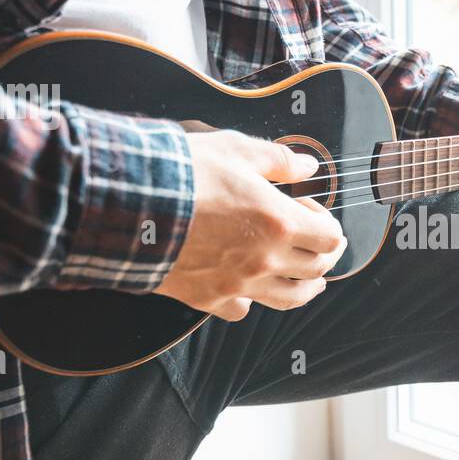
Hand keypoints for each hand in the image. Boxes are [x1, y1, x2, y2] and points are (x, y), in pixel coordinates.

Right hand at [155, 131, 346, 320]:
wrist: (128, 204)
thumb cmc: (182, 173)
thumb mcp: (235, 150)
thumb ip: (278, 160)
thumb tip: (307, 167)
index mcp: (279, 224)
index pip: (329, 237)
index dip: (327, 222)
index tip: (311, 210)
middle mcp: (265, 261)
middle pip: (316, 270)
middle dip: (324, 255)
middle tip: (318, 243)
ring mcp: (238, 284)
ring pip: (289, 299)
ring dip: (305, 288)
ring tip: (310, 281)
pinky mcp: (208, 298)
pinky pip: (242, 309)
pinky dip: (251, 301)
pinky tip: (249, 289)